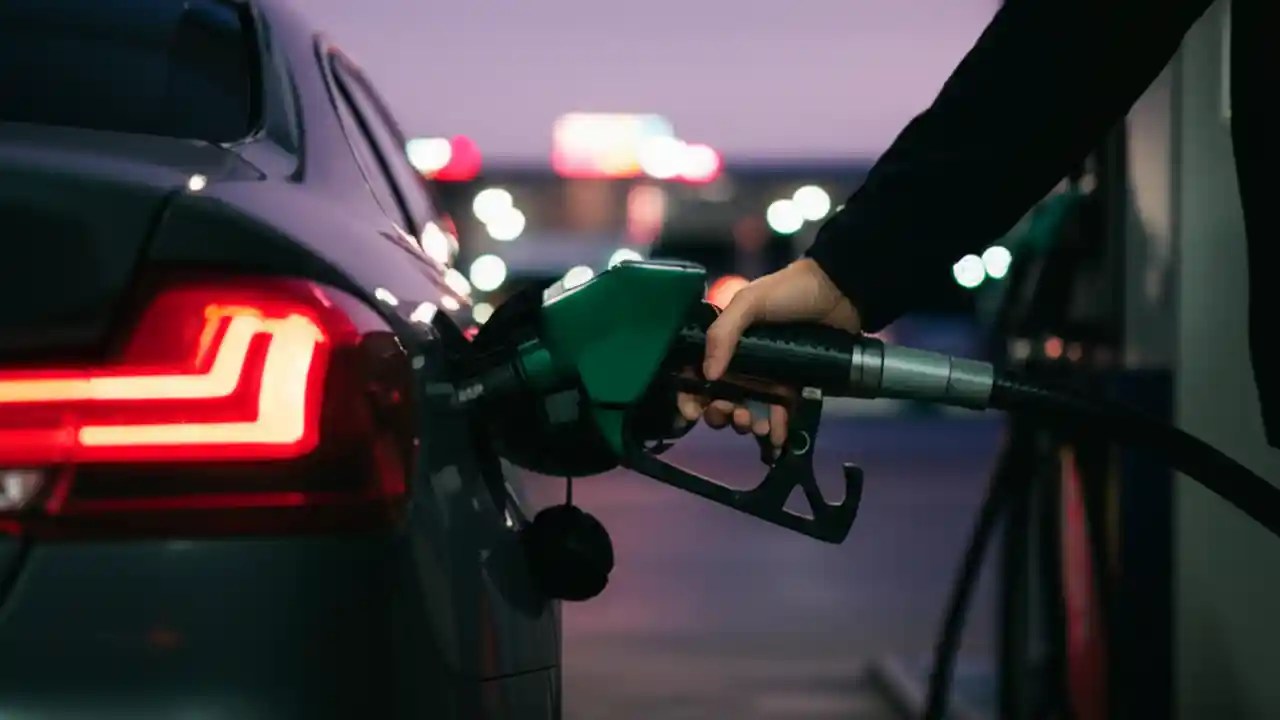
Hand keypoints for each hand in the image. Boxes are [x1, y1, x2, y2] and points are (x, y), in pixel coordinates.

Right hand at [676, 258, 860, 448]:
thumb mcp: (750, 303)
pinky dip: (776, 429)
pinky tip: (777, 437)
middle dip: (720, 414)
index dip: (690, 395)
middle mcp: (742, 361)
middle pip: (720, 398)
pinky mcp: (794, 385)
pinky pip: (780, 413)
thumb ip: (723, 333)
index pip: (697, 372)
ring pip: (747, 410)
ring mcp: (768, 375)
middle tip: (734, 414)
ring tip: (757, 424)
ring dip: (746, 424)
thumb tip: (708, 375)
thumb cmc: (789, 292)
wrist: (839, 291)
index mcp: (726, 341)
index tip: (692, 412)